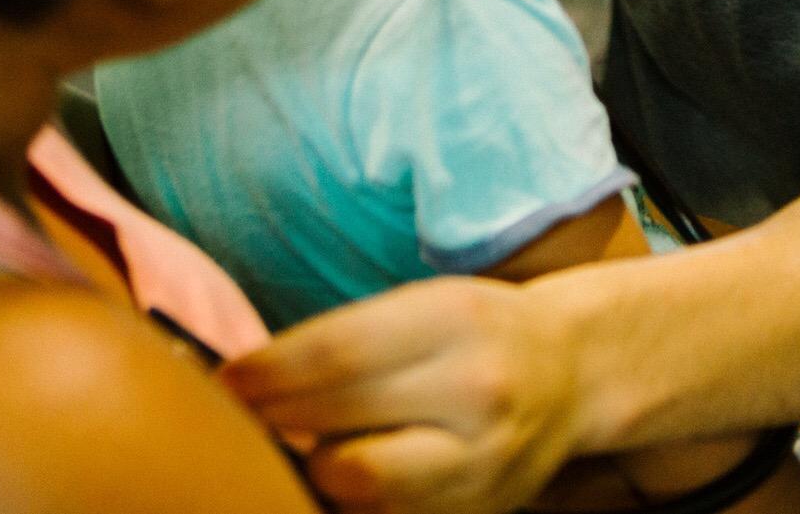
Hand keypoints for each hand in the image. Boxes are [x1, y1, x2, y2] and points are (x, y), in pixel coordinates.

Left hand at [222, 277, 588, 513]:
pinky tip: (336, 475)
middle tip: (240, 417)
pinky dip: (350, 500)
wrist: (574, 375)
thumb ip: (350, 340)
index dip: (269, 372)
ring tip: (295, 447)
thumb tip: (249, 380)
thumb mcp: (427, 305)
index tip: (226, 379)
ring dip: (312, 467)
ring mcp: (482, 461)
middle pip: (341, 422)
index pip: (339, 351)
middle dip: (276, 423)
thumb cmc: (482, 332)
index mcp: (458, 320)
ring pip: (360, 484)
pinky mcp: (478, 510)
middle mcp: (476, 390)